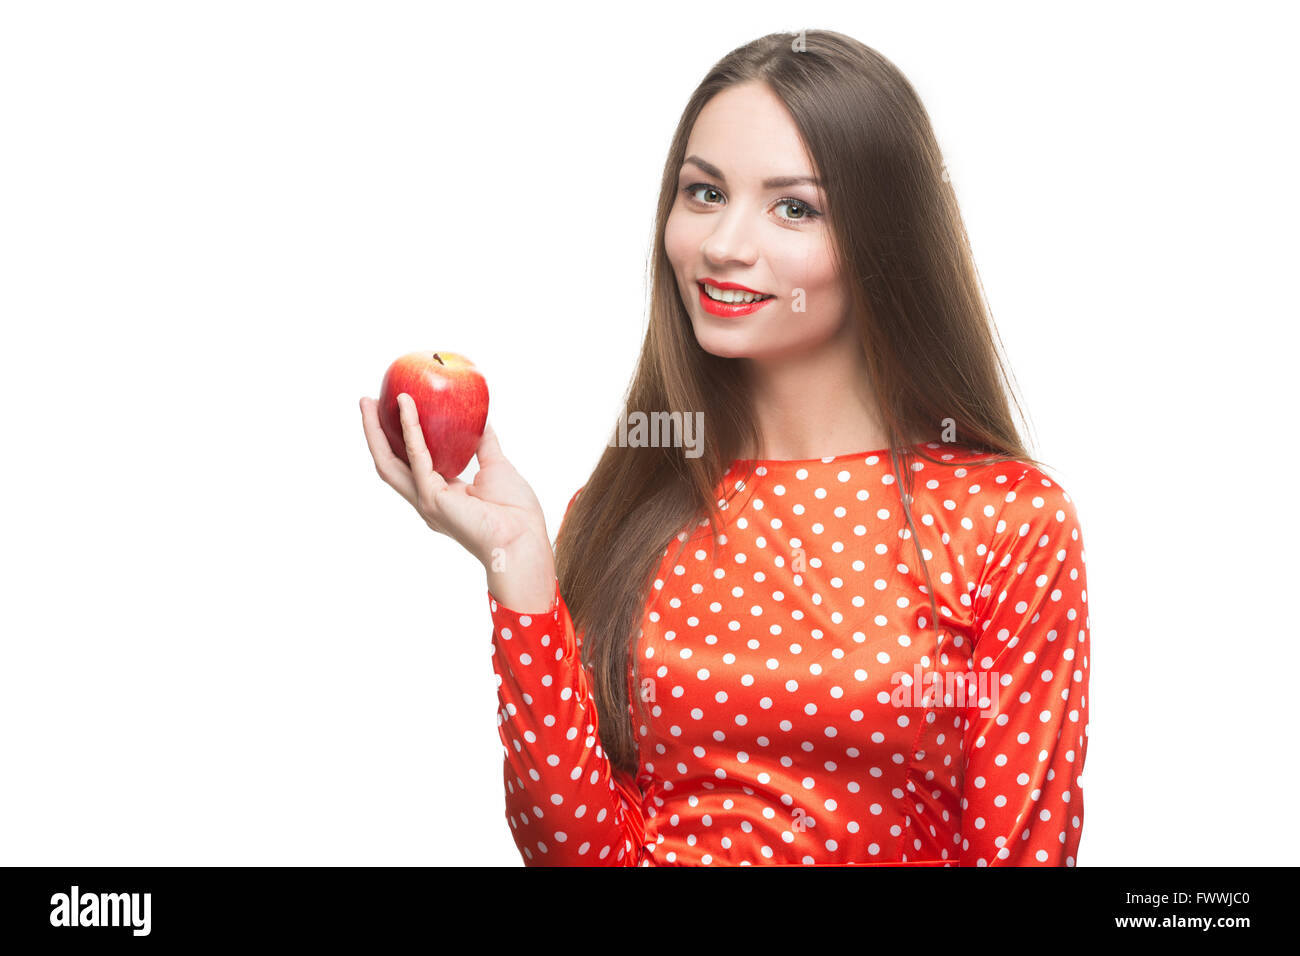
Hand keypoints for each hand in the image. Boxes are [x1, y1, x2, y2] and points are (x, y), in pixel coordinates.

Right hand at [360, 393, 550, 570]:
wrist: (523, 538)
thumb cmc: (516, 511)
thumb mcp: (497, 467)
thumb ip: (484, 444)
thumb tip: (481, 419)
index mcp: (441, 496)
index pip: (410, 464)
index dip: (399, 439)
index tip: (393, 411)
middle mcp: (428, 500)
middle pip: (390, 463)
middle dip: (376, 433)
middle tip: (367, 403)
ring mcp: (426, 501)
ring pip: (389, 462)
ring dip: (376, 431)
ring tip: (368, 402)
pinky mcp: (432, 498)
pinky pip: (417, 456)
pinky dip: (410, 428)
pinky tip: (406, 406)